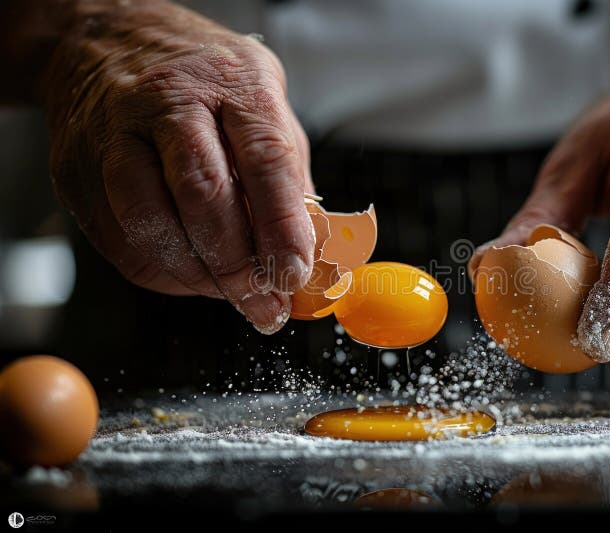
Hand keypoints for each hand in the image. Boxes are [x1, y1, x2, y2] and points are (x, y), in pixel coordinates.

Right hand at [44, 1, 314, 332]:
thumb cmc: (206, 87)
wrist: (111, 44)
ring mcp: (113, 133)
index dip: (281, 227)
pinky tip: (190, 275)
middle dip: (237, 263)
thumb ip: (288, 178)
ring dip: (195, 274)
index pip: (265, 160)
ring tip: (228, 293)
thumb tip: (306, 254)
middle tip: (262, 301)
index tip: (294, 275)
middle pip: (202, 193)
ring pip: (149, 220)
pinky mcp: (76, 168)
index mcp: (233, 83)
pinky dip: (160, 271)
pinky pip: (117, 239)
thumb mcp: (265, 109)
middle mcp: (168, 101)